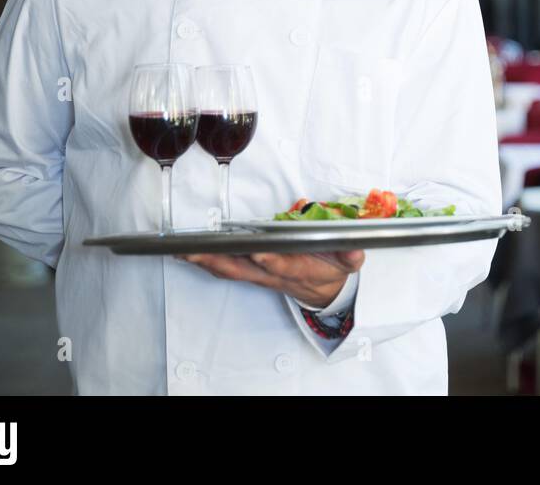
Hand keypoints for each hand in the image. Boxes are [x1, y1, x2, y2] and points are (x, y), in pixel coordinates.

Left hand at [177, 250, 364, 307]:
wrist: (324, 292)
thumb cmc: (332, 271)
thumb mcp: (348, 264)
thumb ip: (351, 255)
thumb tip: (355, 248)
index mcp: (298, 270)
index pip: (283, 267)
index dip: (271, 262)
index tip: (259, 254)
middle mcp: (274, 274)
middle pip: (243, 270)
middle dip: (220, 260)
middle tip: (197, 251)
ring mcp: (260, 276)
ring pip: (230, 270)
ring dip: (207, 261)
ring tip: (185, 250)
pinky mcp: (252, 273)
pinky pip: (226, 269)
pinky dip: (208, 262)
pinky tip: (192, 254)